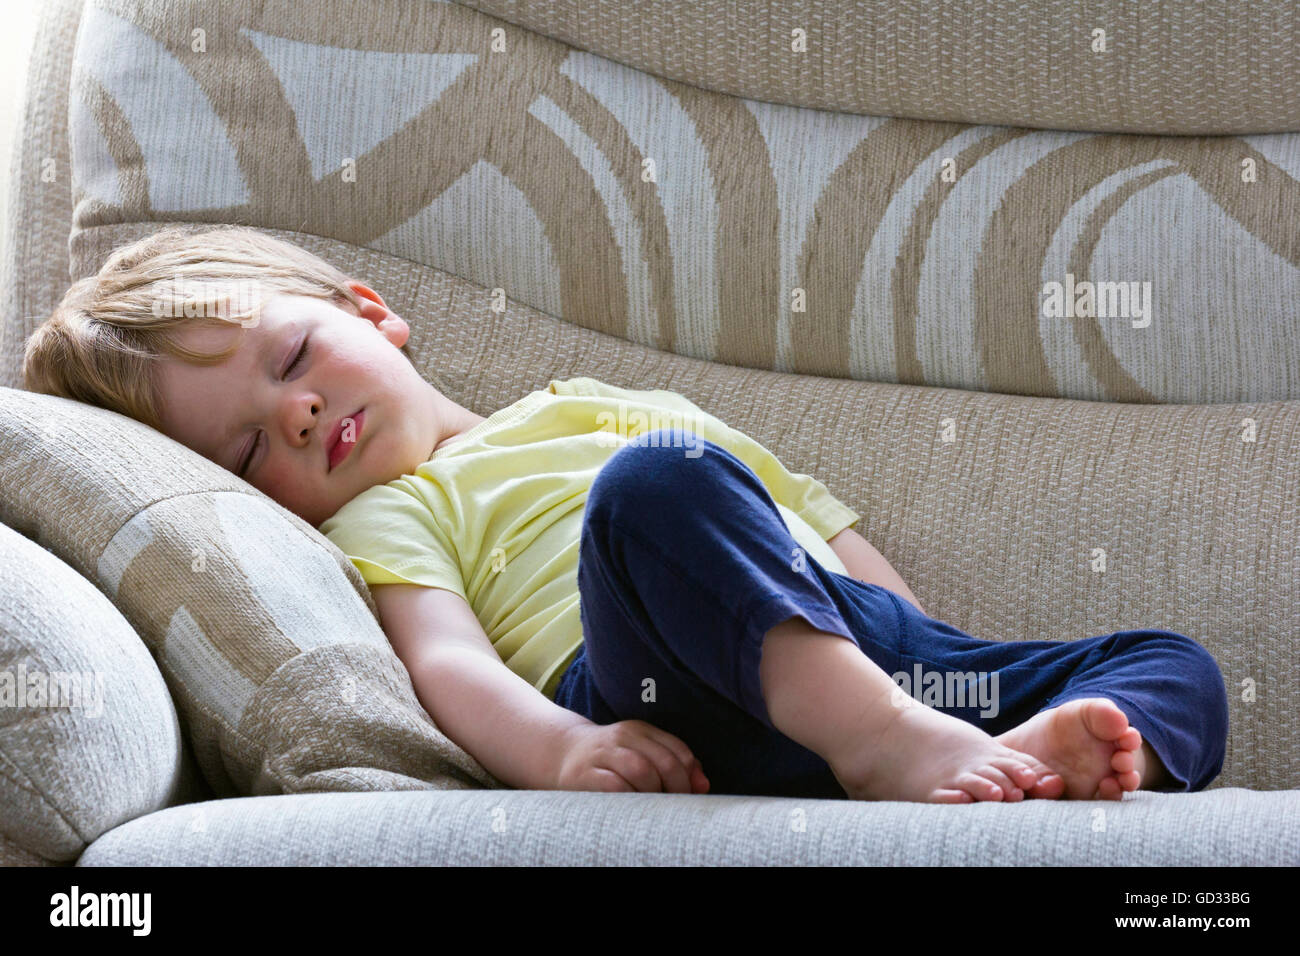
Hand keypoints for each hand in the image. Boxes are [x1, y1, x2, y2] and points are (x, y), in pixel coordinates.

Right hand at [553, 720, 709, 793]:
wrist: (562, 754)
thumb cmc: (612, 759)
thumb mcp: (641, 752)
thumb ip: (674, 765)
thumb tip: (704, 784)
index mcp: (640, 730)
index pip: (677, 750)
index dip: (690, 775)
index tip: (692, 795)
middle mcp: (622, 736)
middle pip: (664, 761)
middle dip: (677, 788)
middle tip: (677, 807)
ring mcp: (603, 754)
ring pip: (641, 771)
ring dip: (655, 793)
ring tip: (655, 808)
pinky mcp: (585, 774)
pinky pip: (615, 787)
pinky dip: (630, 798)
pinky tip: (633, 807)